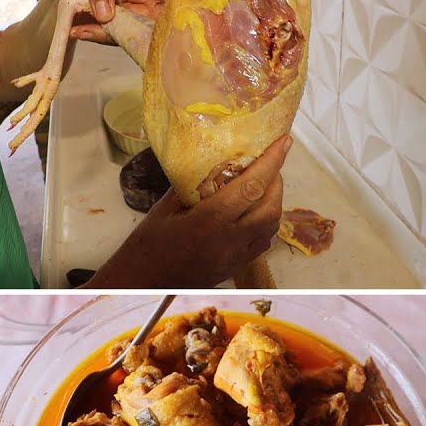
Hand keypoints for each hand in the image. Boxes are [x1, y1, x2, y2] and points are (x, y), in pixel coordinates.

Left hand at [57, 0, 181, 42]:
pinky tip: (79, 30)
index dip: (188, 5)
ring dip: (121, 37)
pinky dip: (98, 38)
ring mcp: (135, 25)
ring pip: (142, 38)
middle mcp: (148, 9)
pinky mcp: (121, 38)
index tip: (192, 17)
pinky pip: (117, 43)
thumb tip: (106, 14)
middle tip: (150, 37)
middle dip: (164, 33)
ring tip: (94, 27)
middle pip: (167, 24)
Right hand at [87, 135, 290, 287]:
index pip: (251, 188)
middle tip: (269, 165)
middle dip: (276, 182)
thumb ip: (193, 186)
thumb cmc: (148, 244)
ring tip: (264, 184)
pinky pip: (263, 242)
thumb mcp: (166, 207)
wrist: (142, 282)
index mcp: (209, 222)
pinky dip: (266, 222)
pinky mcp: (236, 267)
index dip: (271, 163)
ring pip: (271, 226)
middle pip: (270, 208)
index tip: (283, 142)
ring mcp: (235, 258)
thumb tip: (214, 162)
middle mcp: (228, 241)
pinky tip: (255, 211)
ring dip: (274, 202)